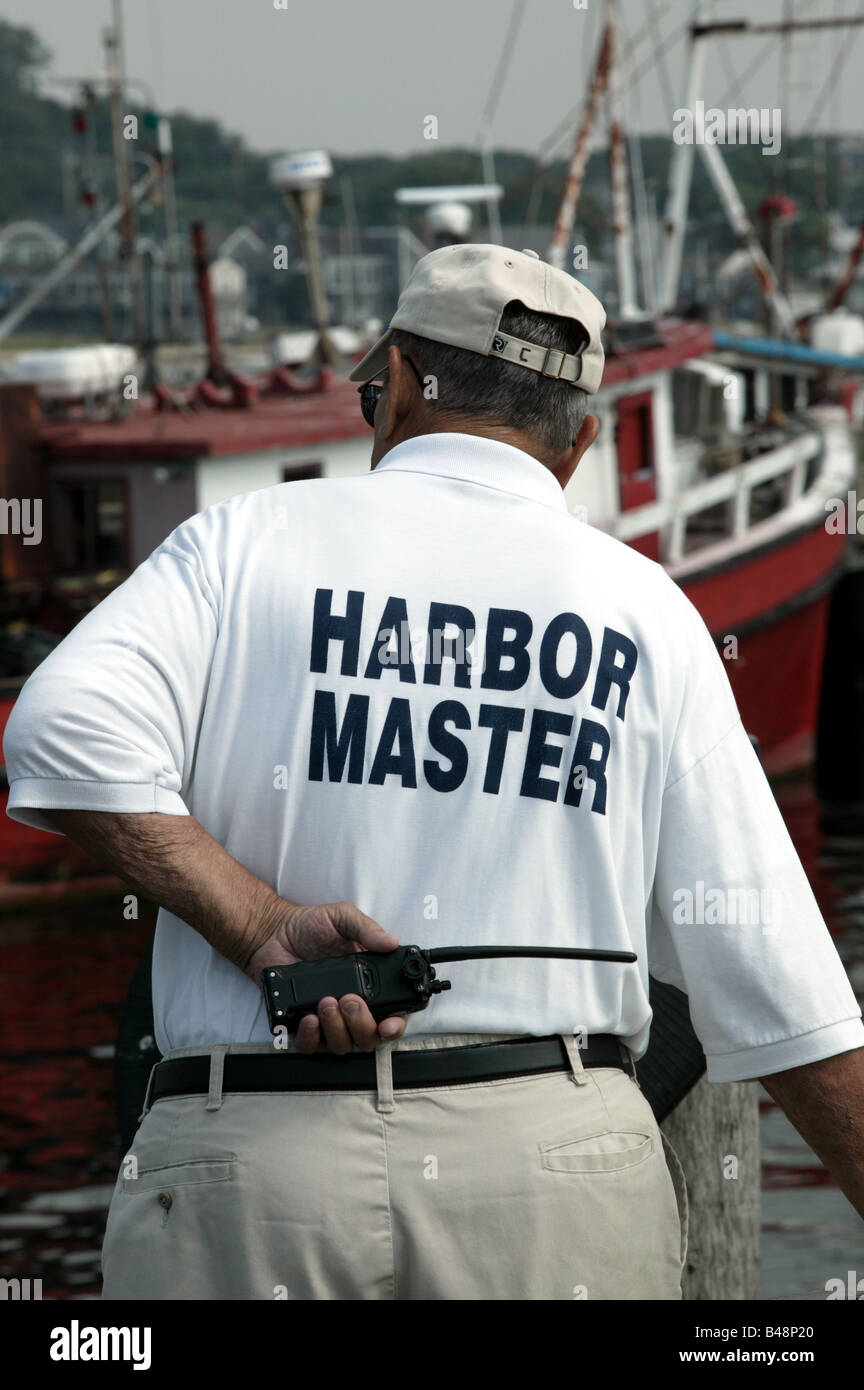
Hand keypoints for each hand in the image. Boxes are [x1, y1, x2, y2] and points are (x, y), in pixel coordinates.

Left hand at [244, 900, 407, 1053]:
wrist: (274, 932)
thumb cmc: (310, 926)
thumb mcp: (343, 918)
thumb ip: (367, 929)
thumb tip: (391, 942)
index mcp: (369, 985)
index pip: (393, 1015)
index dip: (395, 1025)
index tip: (387, 1024)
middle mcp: (351, 1008)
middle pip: (368, 1037)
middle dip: (362, 1024)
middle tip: (350, 1001)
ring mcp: (327, 1020)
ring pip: (342, 1045)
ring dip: (337, 1029)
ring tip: (326, 1002)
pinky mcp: (301, 1025)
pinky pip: (310, 1046)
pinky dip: (311, 1037)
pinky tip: (309, 1018)